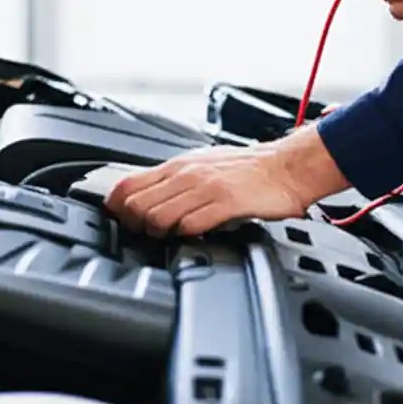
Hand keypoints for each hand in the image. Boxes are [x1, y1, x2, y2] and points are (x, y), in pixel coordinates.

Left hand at [104, 127, 349, 236]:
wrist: (286, 167)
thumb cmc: (247, 169)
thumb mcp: (201, 165)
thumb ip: (174, 181)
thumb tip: (147, 197)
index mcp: (177, 165)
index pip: (127, 185)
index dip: (116, 208)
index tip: (121, 221)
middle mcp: (186, 174)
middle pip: (136, 205)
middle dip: (135, 226)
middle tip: (146, 235)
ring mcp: (205, 188)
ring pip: (157, 216)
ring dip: (158, 233)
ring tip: (170, 237)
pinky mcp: (225, 203)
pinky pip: (190, 224)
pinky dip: (185, 236)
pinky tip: (193, 237)